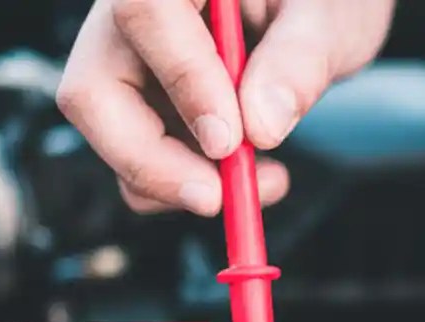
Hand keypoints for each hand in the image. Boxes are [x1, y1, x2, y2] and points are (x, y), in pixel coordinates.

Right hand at [56, 0, 395, 215]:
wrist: (318, 14)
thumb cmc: (322, 0)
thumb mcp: (329, 17)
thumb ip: (299, 61)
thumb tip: (260, 127)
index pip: (146, 13)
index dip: (182, 80)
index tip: (230, 141)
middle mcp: (135, 11)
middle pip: (95, 90)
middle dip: (150, 160)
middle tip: (216, 198)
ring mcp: (130, 62)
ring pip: (112, 136)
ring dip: (179, 180)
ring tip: (266, 178)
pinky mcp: (145, 105)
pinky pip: (143, 159)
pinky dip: (191, 184)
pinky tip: (253, 174)